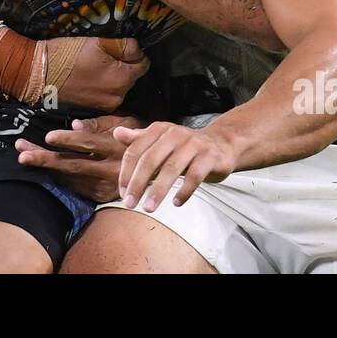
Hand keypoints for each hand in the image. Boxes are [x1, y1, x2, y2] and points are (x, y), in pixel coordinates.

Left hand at [15, 114, 144, 202]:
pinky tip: (42, 168)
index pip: (90, 144)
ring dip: (46, 168)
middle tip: (23, 153)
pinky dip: (57, 178)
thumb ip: (101, 125)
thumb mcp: (127, 123)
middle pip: (74, 165)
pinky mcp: (101, 196)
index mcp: (118, 148)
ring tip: (25, 157)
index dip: (69, 140)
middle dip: (47, 159)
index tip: (49, 136)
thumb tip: (77, 126)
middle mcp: (111, 169)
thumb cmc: (139, 139)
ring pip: (70, 178)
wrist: (159, 169)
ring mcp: (105, 186)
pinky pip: (75, 187)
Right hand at [51, 36, 148, 111]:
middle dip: (123, 65)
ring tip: (95, 65)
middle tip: (104, 54)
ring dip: (113, 75)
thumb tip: (138, 48)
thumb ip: (125, 45)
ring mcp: (106, 105)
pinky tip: (89, 76)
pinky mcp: (94, 108)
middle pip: (132, 76)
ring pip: (119, 85)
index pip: (143, 63)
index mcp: (122, 79)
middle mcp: (118, 96)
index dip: (133, 52)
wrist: (39, 74)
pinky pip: (107, 93)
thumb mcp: (99, 42)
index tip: (119, 46)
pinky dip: (103, 85)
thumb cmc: (68, 55)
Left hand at [114, 121, 237, 210]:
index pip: (136, 151)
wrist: (220, 145)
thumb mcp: (160, 142)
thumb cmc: (184, 148)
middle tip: (130, 204)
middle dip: (138, 184)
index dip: (127, 173)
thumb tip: (116, 133)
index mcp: (159, 129)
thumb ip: (138, 140)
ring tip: (149, 208)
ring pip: (171, 168)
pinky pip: (195, 176)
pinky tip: (176, 203)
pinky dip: (184, 191)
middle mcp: (175, 133)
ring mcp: (194, 144)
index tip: (123, 193)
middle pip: (151, 160)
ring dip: (158, 191)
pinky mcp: (210, 156)